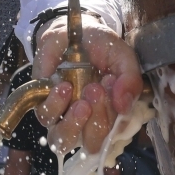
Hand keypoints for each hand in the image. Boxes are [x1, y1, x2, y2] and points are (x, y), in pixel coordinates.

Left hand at [32, 20, 142, 155]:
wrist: (73, 30)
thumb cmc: (101, 47)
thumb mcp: (122, 57)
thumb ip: (130, 80)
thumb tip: (124, 107)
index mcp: (111, 115)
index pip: (115, 135)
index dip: (116, 120)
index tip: (114, 85)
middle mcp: (88, 121)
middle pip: (92, 145)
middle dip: (97, 123)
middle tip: (97, 90)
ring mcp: (64, 116)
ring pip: (64, 140)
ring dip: (74, 124)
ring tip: (81, 102)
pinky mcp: (43, 105)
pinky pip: (46, 117)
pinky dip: (55, 105)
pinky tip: (64, 87)